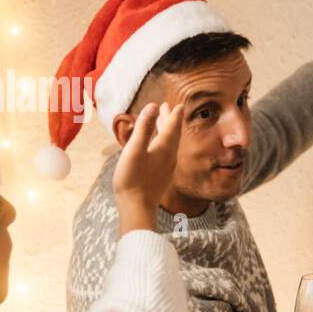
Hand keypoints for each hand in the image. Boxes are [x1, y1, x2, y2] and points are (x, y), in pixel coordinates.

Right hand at [113, 102, 182, 233]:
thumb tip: (154, 106)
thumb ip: (144, 127)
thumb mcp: (135, 149)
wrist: (137, 208)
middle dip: (170, 119)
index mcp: (164, 148)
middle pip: (172, 133)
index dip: (175, 114)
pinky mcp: (161, 175)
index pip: (173, 126)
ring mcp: (166, 167)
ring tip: (161, 121)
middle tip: (168, 107)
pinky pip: (165, 153)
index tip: (180, 104)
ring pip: (169, 143)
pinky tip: (156, 146)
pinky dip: (162, 142)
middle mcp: (169, 156)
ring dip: (166, 130)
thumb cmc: (132, 179)